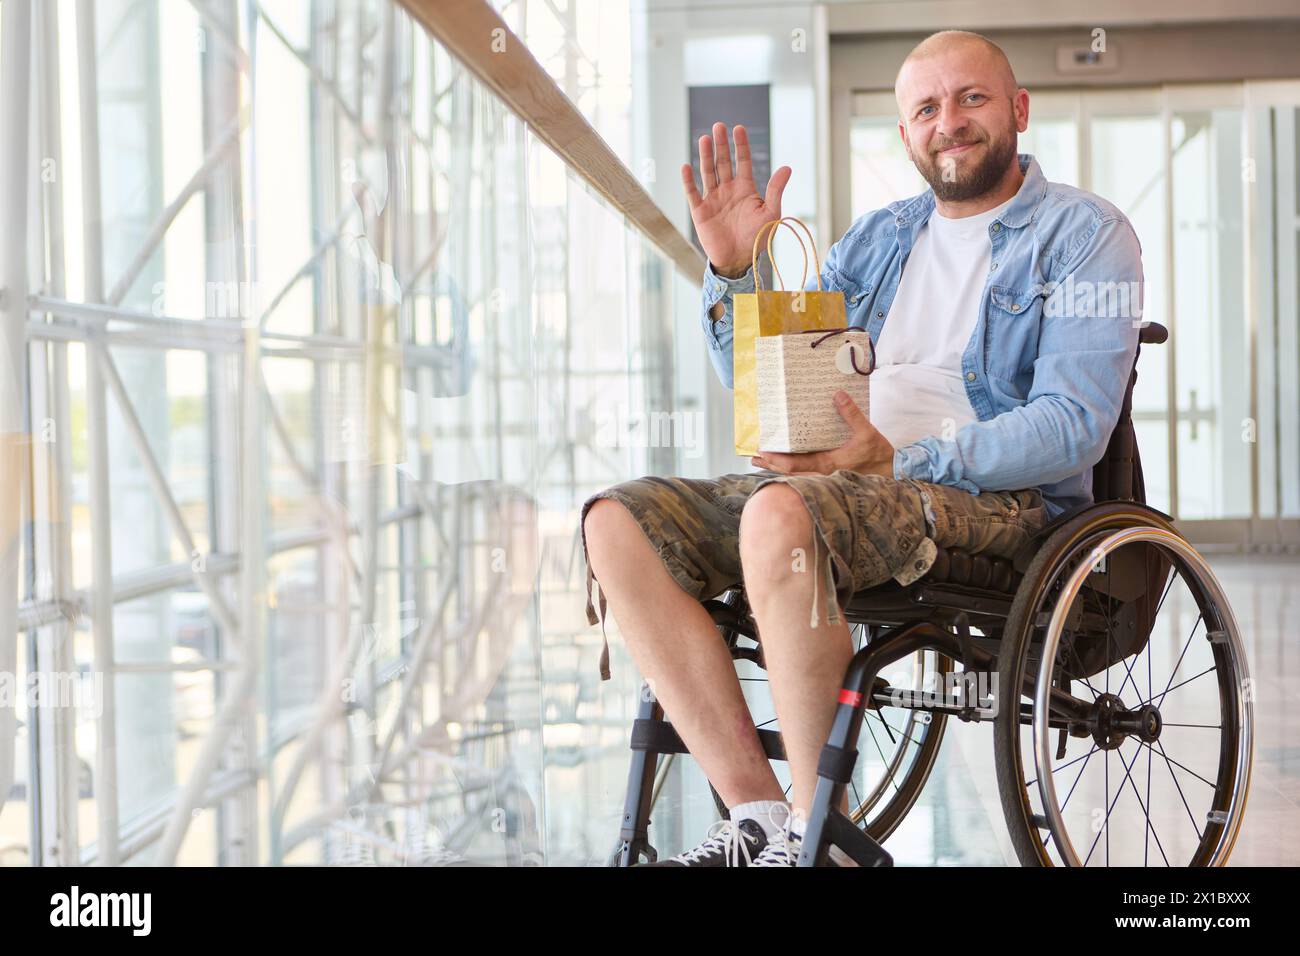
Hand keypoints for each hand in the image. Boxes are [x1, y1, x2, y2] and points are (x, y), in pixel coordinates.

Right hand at [680, 123, 792, 278]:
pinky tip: (686, 166)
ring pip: (708, 172)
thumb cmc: (757, 239)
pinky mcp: (700, 211)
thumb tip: (787, 167)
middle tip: (718, 126)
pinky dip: (688, 181)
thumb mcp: (771, 213)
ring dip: (705, 156)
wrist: (738, 261)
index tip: (738, 128)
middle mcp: (728, 190)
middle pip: (723, 162)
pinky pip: (692, 193)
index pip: (742, 161)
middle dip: (721, 145)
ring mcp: (713, 199)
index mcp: (745, 188)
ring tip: (704, 139)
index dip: (740, 145)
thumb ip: (775, 190)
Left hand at [751, 391, 894, 476]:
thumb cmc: (878, 455)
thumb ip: (851, 414)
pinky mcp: (830, 471)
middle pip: (789, 471)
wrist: (892, 472)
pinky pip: (806, 471)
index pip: (795, 465)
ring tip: (763, 459)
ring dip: (779, 466)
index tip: (762, 452)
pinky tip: (787, 459)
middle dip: (771, 464)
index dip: (776, 459)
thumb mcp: (867, 432)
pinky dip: (793, 466)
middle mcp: (822, 472)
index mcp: (827, 464)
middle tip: (754, 456)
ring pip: (796, 473)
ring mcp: (826, 473)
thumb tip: (837, 395)